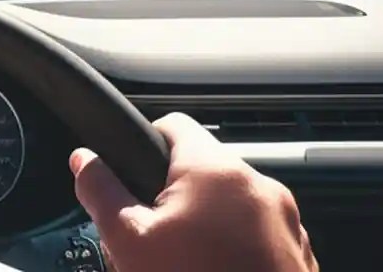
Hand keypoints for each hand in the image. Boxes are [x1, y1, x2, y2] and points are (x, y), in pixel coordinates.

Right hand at [69, 113, 317, 271]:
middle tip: (154, 237)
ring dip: (207, 223)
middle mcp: (259, 186)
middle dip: (174, 197)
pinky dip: (236, 247)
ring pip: (231, 205)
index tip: (133, 178)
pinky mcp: (298, 253)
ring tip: (186, 263)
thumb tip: (84, 159)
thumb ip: (101, 192)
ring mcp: (286, 221)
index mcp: (215, 171)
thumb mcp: (130, 241)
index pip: (172, 125)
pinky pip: (258, 234)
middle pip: (202, 170)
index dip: (144, 145)